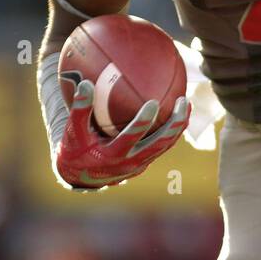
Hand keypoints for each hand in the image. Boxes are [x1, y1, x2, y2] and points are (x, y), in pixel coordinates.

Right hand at [56, 80, 189, 189]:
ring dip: (178, 126)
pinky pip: (162, 146)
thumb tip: (85, 83)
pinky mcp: (144, 163)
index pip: (132, 138)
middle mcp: (130, 162)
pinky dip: (172, 131)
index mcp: (113, 155)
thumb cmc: (75, 149)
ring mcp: (140, 164)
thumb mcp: (73, 131)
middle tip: (183, 100)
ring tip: (187, 104)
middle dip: (174, 123)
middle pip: (160, 143)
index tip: (153, 103)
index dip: (143, 122)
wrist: (79, 176)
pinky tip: (177, 114)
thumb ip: (80, 109)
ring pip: (166, 145)